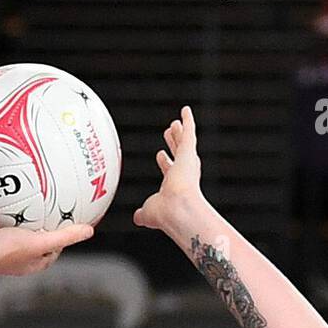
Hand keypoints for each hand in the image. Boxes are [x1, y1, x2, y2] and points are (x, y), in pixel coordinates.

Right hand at [0, 220, 92, 276]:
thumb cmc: (6, 249)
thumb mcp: (41, 240)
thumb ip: (64, 236)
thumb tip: (89, 231)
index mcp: (25, 264)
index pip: (47, 255)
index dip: (56, 245)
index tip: (61, 230)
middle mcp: (8, 260)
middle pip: (25, 245)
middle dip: (30, 233)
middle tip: (37, 216)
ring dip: (2, 224)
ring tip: (8, 207)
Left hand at [134, 105, 202, 233]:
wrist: (177, 210)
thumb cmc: (165, 214)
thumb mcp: (149, 212)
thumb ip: (143, 213)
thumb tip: (137, 217)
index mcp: (173, 187)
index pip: (168, 171)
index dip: (165, 163)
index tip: (160, 156)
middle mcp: (182, 175)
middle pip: (177, 154)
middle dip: (173, 144)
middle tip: (169, 133)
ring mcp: (187, 163)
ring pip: (183, 143)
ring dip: (179, 132)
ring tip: (174, 123)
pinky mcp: (190, 152)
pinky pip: (189, 131)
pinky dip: (188, 120)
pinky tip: (185, 110)